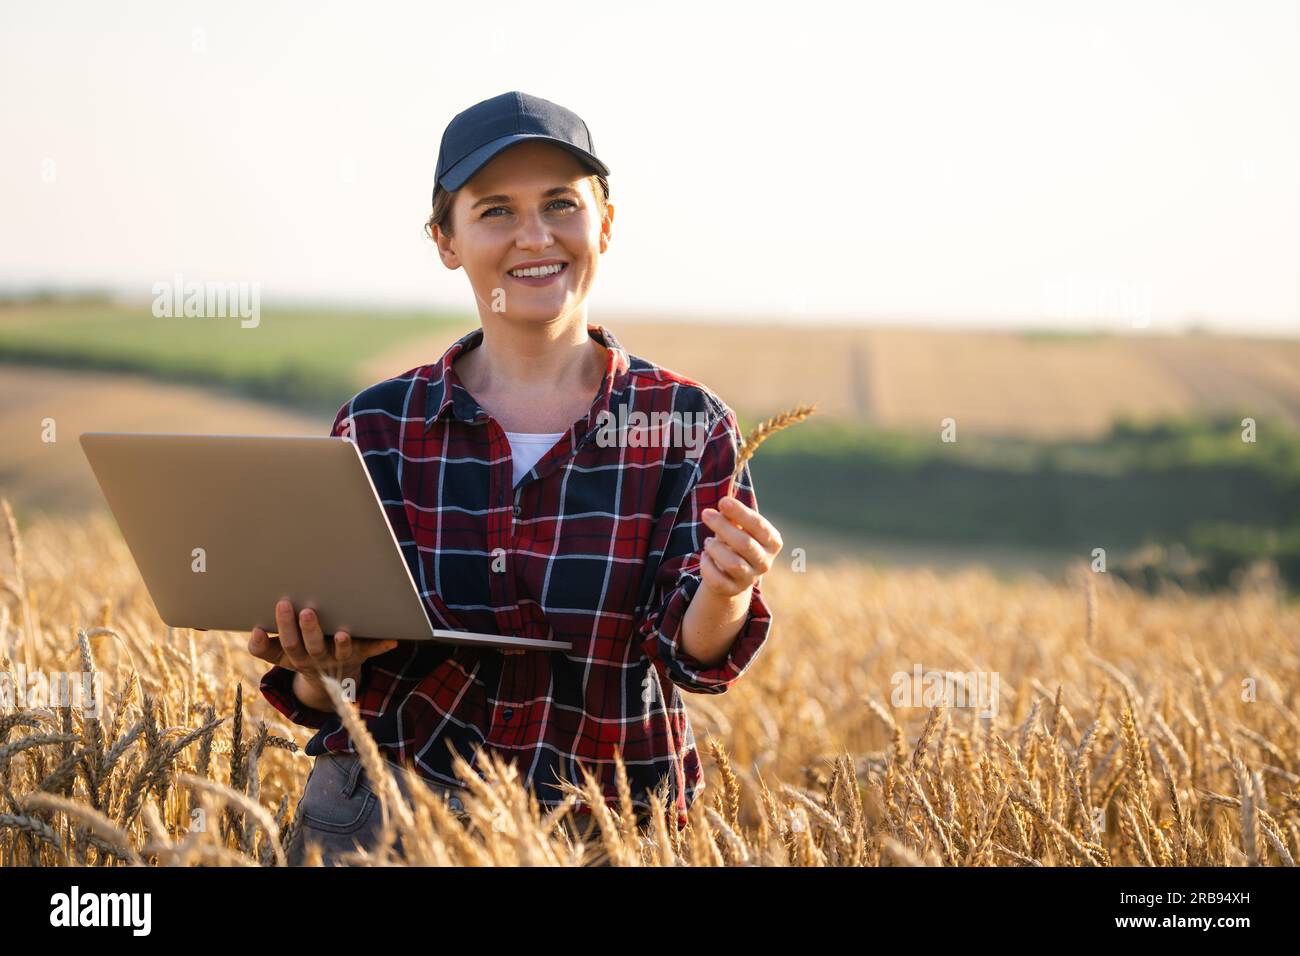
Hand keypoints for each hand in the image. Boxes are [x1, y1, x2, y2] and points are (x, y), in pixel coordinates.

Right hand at [248, 599, 397, 695]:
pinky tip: (393, 640)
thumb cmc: (301, 653)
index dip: (274, 638)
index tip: (262, 625)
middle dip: (308, 631)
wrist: (329, 679)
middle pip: (311, 647)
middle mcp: (317, 659)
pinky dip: (381, 645)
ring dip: (342, 644)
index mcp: (295, 657)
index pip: (285, 646)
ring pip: (339, 653)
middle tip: (305, 611)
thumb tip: (253, 632)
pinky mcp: (360, 654)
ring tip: (342, 634)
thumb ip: (263, 646)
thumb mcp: (279, 654)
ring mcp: (339, 658)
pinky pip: (371, 650)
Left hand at [699, 496, 782, 597]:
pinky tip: (705, 556)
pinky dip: (706, 565)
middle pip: (745, 544)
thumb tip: (724, 503)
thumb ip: (733, 515)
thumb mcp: (737, 526)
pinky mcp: (733, 590)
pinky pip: (717, 579)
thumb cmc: (735, 540)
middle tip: (706, 513)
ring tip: (708, 542)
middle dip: (723, 526)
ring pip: (733, 563)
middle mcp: (765, 562)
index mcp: (772, 542)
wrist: (731, 572)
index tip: (722, 501)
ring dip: (715, 548)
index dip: (741, 513)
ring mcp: (750, 579)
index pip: (759, 526)